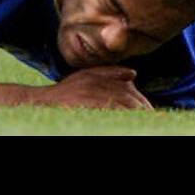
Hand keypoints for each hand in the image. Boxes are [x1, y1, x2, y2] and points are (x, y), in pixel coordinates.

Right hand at [36, 67, 152, 109]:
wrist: (41, 101)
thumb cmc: (65, 92)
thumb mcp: (86, 76)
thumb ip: (109, 72)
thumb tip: (134, 72)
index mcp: (98, 76)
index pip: (128, 88)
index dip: (141, 101)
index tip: (149, 111)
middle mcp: (96, 82)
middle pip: (128, 96)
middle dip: (142, 108)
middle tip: (153, 118)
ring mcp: (92, 94)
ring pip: (122, 104)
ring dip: (135, 114)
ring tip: (145, 122)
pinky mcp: (89, 104)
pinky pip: (111, 110)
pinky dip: (122, 115)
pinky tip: (127, 120)